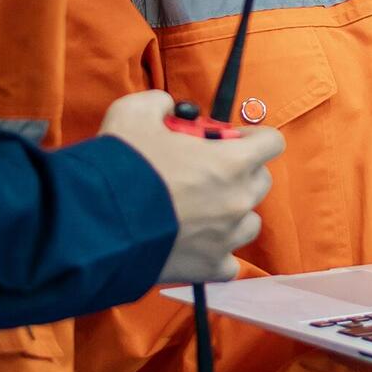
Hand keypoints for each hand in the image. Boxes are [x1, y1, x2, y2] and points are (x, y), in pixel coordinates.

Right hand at [99, 89, 282, 283]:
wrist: (100, 222)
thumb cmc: (123, 166)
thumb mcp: (135, 112)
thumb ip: (160, 104)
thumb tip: (166, 109)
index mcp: (231, 162)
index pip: (271, 142)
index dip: (253, 136)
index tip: (232, 138)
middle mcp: (238, 200)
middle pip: (261, 181)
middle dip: (241, 171)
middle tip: (208, 170)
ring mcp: (227, 237)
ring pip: (249, 222)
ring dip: (232, 212)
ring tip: (202, 207)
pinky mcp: (209, 267)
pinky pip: (229, 262)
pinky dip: (217, 253)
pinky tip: (197, 243)